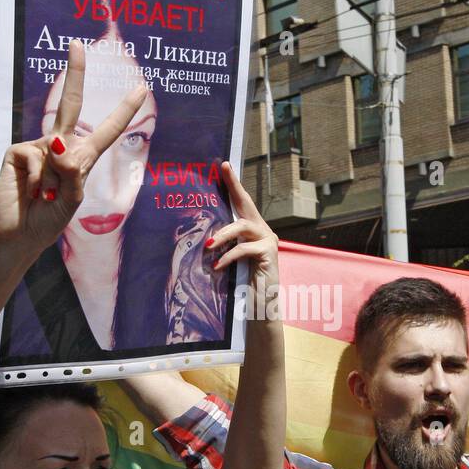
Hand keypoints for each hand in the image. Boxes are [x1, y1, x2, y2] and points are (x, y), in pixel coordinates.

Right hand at [0, 41, 146, 253]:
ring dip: (52, 183)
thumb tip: (58, 142)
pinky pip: (37, 160)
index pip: (107, 130)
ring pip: (57, 154)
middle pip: (70, 103)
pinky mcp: (19, 152)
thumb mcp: (71, 201)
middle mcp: (61, 145)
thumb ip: (71, 173)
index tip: (140, 89)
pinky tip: (30, 193)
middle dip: (73, 73)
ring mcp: (39, 146)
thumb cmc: (48, 219)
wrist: (18, 235)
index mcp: (82, 157)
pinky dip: (37, 181)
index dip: (124, 110)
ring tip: (42, 198)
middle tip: (76, 44)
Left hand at [207, 162, 278, 296]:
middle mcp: (263, 230)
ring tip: (208, 245)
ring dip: (222, 234)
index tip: (224, 164)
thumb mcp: (230, 259)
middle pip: (246, 204)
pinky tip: (217, 265)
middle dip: (234, 186)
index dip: (234, 183)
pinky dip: (228, 256)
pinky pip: (244, 249)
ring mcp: (268, 240)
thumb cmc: (243, 282)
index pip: (242, 202)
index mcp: (252, 229)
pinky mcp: (268, 253)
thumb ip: (223, 245)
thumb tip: (200, 236)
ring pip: (242, 227)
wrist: (261, 304)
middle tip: (222, 170)